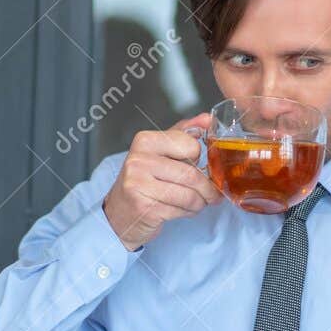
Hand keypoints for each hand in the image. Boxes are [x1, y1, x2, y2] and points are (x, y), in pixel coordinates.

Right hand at [102, 112, 220, 250]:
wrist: (119, 212)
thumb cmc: (144, 179)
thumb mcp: (161, 151)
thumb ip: (184, 133)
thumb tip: (207, 119)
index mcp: (145, 141)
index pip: (190, 145)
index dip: (199, 159)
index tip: (198, 165)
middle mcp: (139, 160)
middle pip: (191, 174)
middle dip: (207, 188)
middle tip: (211, 194)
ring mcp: (139, 184)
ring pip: (189, 195)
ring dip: (200, 202)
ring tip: (198, 202)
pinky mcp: (144, 207)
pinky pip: (181, 210)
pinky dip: (189, 212)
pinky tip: (183, 210)